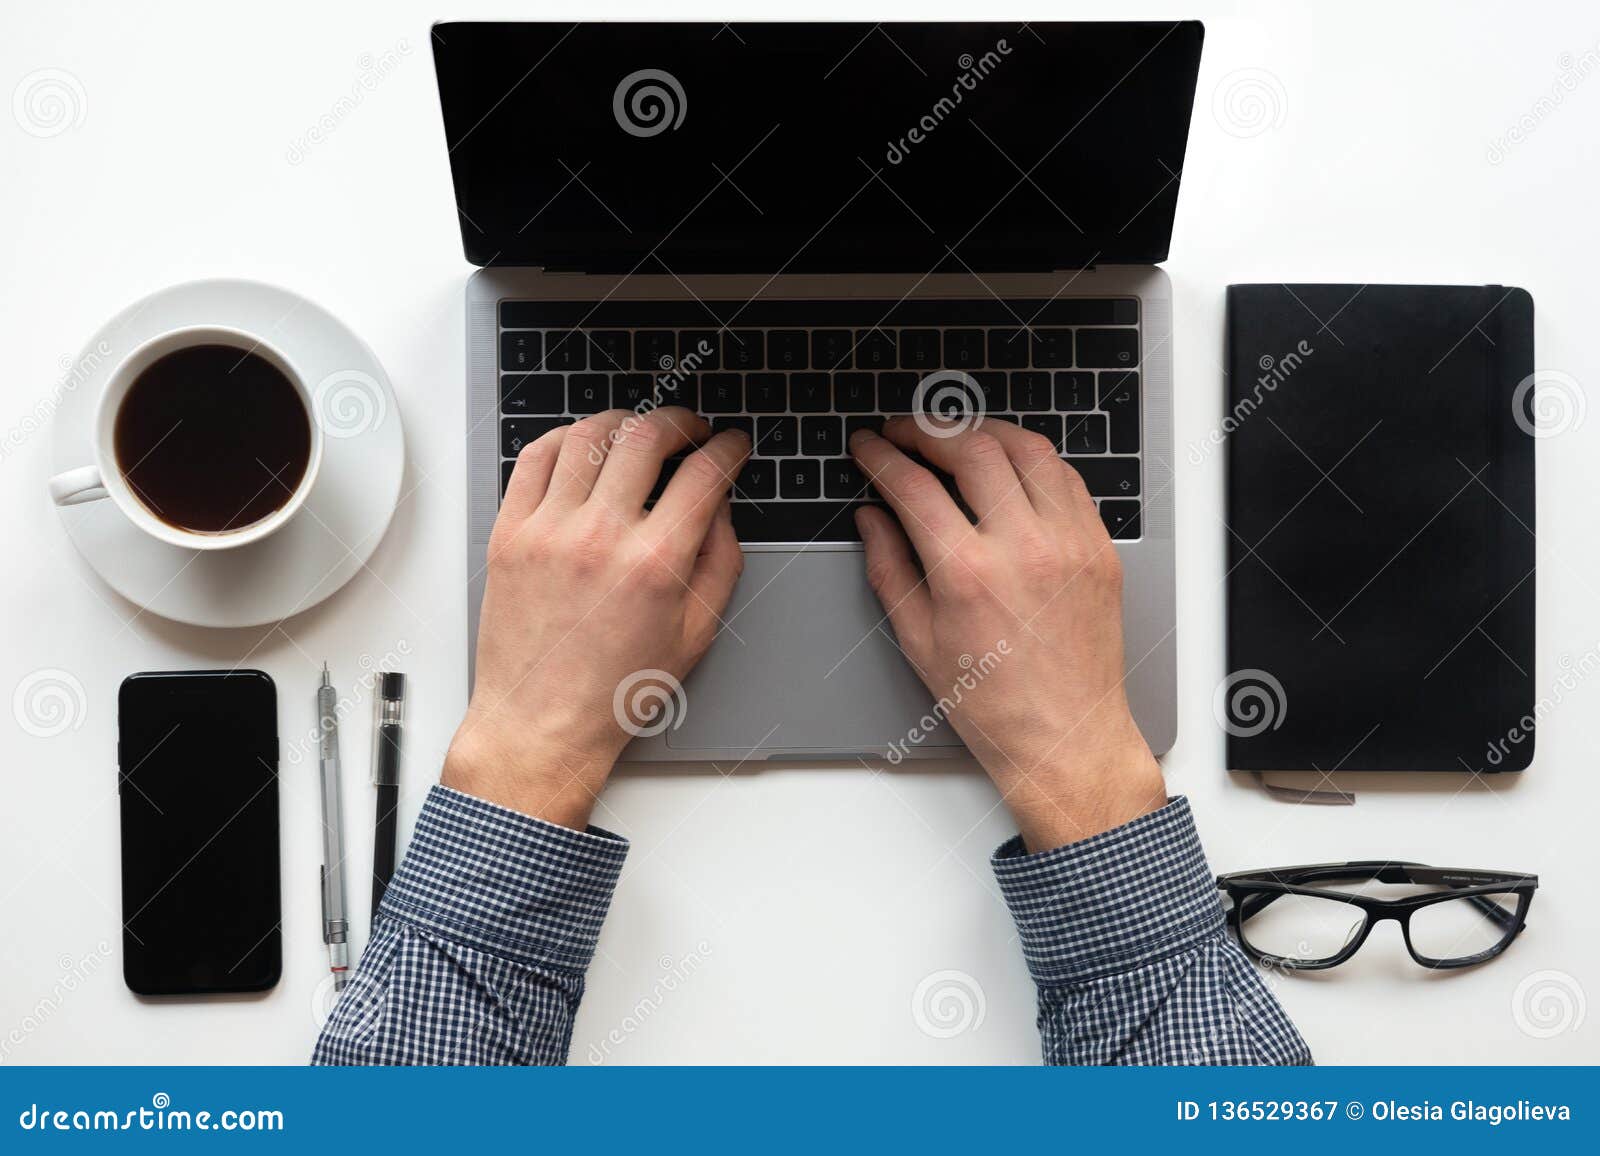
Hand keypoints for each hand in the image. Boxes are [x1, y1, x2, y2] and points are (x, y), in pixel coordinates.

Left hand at [444, 407, 749, 829]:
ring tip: (639, 433)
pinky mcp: (510, 533)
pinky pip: (536, 457)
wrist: (542, 724)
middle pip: (648, 437)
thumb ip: (719, 560)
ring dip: (625, 421)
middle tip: (691, 430)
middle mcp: (600, 538)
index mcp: (655, 564)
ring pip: (590, 434)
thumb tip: (720, 504)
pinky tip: (585, 446)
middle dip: (681, 421)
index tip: (731, 444)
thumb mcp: (695, 631)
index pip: (705, 473)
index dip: (728, 447)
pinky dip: (566, 437)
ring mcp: (548, 530)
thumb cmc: (615, 689)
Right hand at [849, 417, 1164, 851]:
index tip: (868, 445)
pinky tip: (1008, 464)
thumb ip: (889, 568)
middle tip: (904, 431)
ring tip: (955, 436)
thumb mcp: (918, 641)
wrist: (1064, 736)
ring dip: (984, 431)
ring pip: (1027, 449)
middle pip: (971, 449)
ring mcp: (1069, 543)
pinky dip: (1031, 459)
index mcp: (968, 574)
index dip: (881, 455)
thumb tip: (873, 518)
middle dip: (928, 429)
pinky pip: (1066, 479)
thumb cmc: (993, 703)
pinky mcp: (1098, 548)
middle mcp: (1023, 548)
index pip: (913, 486)